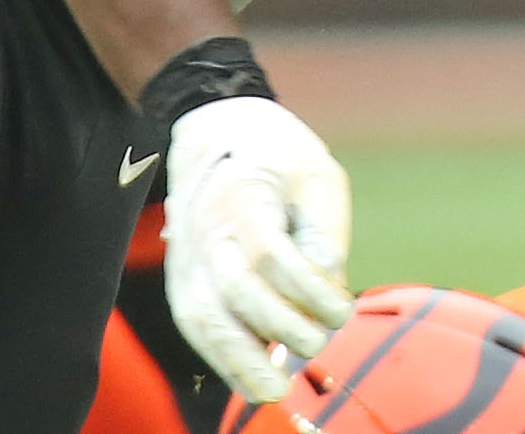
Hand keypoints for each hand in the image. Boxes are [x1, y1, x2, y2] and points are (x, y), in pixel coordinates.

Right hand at [164, 96, 352, 402]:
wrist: (217, 134)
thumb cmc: (277, 155)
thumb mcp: (316, 177)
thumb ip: (323, 233)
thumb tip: (329, 293)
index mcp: (242, 198)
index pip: (271, 256)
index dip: (308, 290)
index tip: (341, 309)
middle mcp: (206, 234)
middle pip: (236, 293)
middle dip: (280, 327)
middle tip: (318, 343)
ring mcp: (187, 260)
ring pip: (206, 318)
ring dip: (240, 360)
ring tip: (272, 391)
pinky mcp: (183, 280)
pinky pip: (197, 324)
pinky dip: (221, 356)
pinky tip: (248, 379)